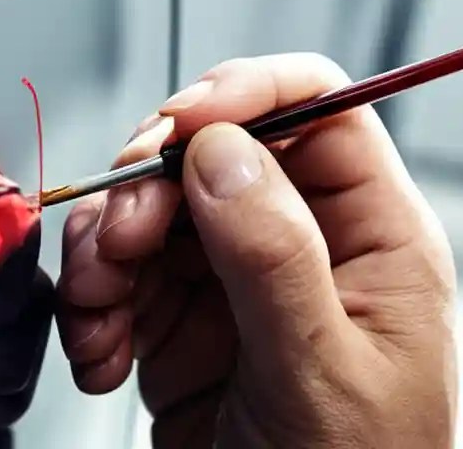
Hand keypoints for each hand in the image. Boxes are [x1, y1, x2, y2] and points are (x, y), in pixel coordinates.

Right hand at [57, 54, 456, 447]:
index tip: (180, 122)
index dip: (247, 92)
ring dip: (103, 253)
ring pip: (149, 207)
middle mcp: (299, 242)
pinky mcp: (177, 320)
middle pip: (211, 150)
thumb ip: (273, 254)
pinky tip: (99, 356)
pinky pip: (116, 273)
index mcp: (372, 237)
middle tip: (121, 239)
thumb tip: (225, 149)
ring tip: (99, 314)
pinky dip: (89, 307)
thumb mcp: (320, 370)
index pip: (317, 109)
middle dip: (149, 187)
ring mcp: (231, 280)